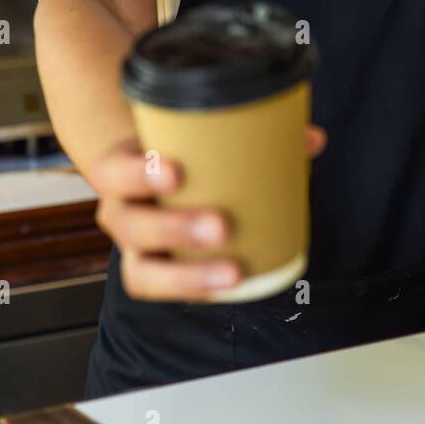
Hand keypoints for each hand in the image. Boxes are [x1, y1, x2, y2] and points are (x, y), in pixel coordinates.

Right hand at [87, 125, 326, 301]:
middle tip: (221, 225)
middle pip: (131, 226)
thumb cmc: (173, 152)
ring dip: (189, 274)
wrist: (147, 176)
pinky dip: (199, 289)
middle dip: (175, 228)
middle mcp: (120, 211)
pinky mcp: (153, 273)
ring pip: (143, 271)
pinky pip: (167, 291)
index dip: (138, 174)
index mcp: (120, 168)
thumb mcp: (191, 135)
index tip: (176, 171)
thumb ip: (248, 132)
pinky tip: (235, 285)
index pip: (112, 171)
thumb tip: (312, 139)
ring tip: (233, 271)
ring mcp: (134, 249)